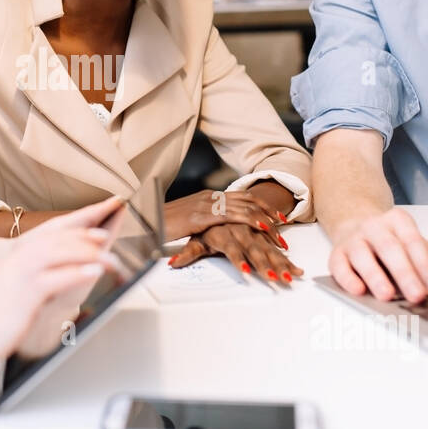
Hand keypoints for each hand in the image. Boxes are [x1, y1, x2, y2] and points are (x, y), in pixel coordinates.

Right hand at [0, 197, 124, 382]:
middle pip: (56, 237)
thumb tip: (47, 291)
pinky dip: (77, 272)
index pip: (46, 235)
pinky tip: (94, 271)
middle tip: (107, 228)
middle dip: (84, 231)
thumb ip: (24, 291)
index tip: (92, 220)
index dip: (71, 225)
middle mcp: (13, 264)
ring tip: (109, 255)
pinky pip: (54, 278)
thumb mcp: (2, 301)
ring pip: (58, 251)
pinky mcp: (20, 296)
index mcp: (10, 264)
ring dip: (88, 251)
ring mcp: (16, 277)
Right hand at [163, 189, 292, 241]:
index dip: (260, 205)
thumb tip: (212, 228)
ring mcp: (207, 204)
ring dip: (265, 219)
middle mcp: (210, 197)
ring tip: (279, 231)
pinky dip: (251, 220)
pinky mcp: (202, 215)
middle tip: (284, 224)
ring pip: (244, 207)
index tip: (275, 217)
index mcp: (207, 197)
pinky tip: (263, 227)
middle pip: (247, 200)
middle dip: (268, 212)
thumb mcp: (186, 222)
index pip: (240, 197)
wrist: (143, 220)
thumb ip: (201, 222)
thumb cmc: (161, 224)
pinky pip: (233, 215)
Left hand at [168, 222, 300, 284]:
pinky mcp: (256, 220)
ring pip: (266, 237)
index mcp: (220, 232)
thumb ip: (187, 252)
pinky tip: (287, 250)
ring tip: (289, 270)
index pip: (230, 247)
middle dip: (265, 262)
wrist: (213, 201)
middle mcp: (236, 226)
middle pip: (253, 245)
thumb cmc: (203, 224)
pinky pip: (271, 229)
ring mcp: (248, 222)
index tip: (245, 272)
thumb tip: (173, 263)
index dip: (238, 259)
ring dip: (279, 257)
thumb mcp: (193, 238)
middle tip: (276, 277)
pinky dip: (281, 244)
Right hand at [326, 207, 427, 302]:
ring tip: (388, 296)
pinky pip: (340, 266)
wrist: (356, 227)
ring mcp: (352, 239)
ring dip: (376, 277)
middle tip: (416, 295)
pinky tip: (359, 291)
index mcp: (397, 220)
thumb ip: (422, 257)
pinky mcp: (336, 254)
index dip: (424, 266)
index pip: (413, 242)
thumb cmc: (389, 240)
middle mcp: (373, 226)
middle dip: (404, 273)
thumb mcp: (410, 240)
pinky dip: (349, 280)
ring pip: (362, 256)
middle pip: (389, 248)